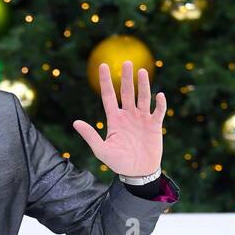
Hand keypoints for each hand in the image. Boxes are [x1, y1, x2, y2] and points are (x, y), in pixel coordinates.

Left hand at [73, 61, 165, 176]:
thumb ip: (90, 135)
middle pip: (126, 92)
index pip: (108, 96)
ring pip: (142, 97)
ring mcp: (142, 118)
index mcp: (114, 119)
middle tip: (126, 62)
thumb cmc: (119, 162)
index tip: (103, 66)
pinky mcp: (154, 124)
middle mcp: (128, 115)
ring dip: (143, 85)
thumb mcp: (102, 150)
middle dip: (126, 78)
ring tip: (141, 71)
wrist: (137, 173)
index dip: (105, 81)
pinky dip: (159, 103)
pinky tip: (159, 96)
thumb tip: (75, 122)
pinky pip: (158, 111)